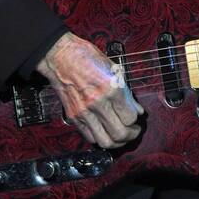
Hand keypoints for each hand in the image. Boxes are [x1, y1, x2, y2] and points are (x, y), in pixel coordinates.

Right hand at [37, 31, 143, 147]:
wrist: (60, 56)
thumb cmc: (87, 58)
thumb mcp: (114, 70)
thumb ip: (127, 93)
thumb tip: (137, 111)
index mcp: (111, 89)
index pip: (131, 117)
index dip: (137, 119)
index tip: (137, 118)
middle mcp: (98, 103)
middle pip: (120, 133)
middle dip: (131, 135)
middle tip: (133, 130)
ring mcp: (84, 111)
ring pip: (105, 141)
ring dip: (117, 142)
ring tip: (121, 135)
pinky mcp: (73, 116)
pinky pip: (90, 137)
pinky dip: (100, 138)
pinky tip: (105, 130)